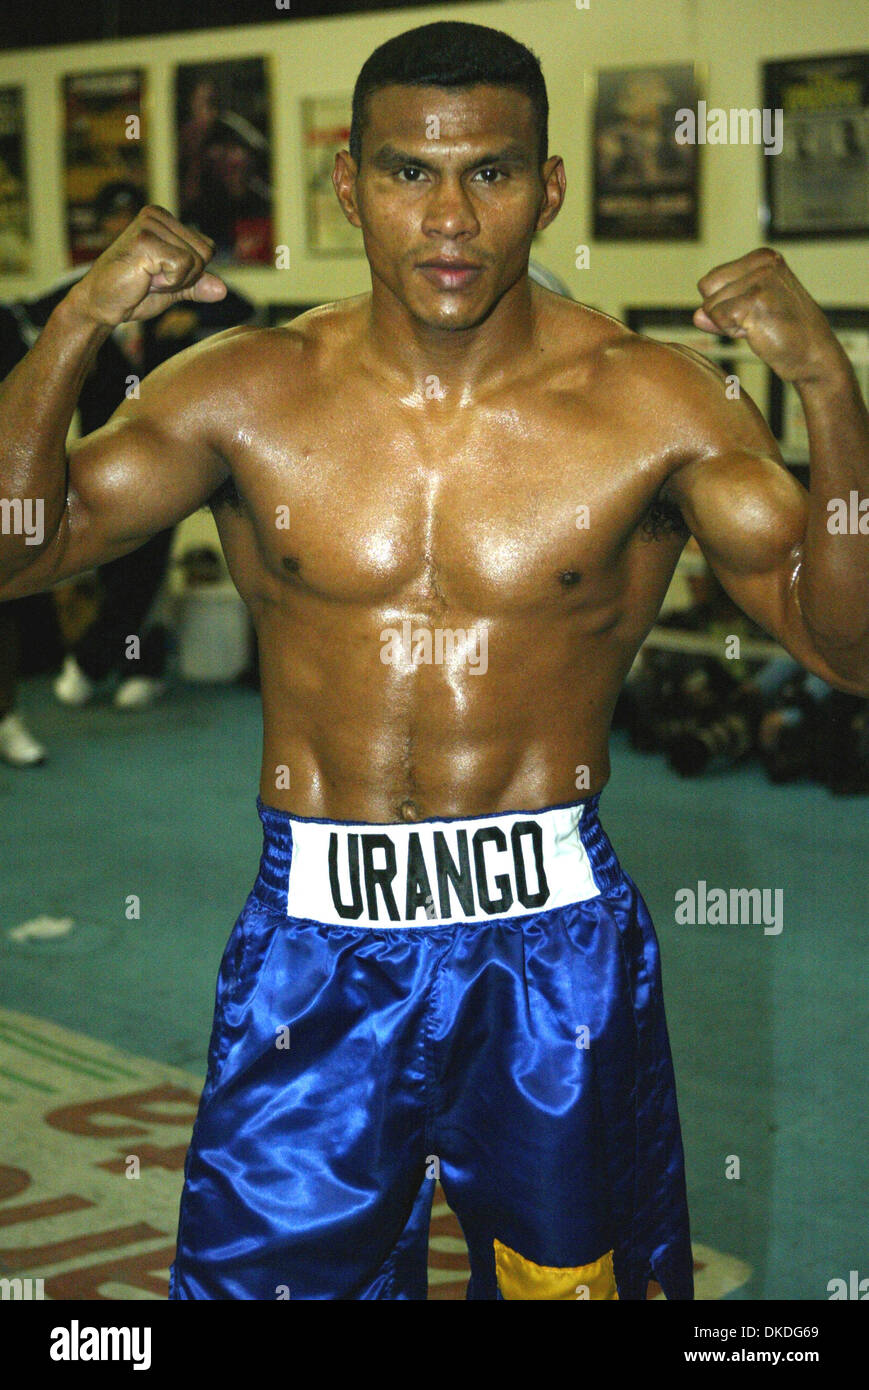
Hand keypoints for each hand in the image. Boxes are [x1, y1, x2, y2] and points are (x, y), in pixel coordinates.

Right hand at [67, 205, 226, 326]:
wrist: (100, 304)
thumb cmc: (133, 293)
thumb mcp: (173, 288)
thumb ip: (197, 285)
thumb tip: (223, 290)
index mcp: (165, 219)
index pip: (207, 248)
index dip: (192, 273)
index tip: (162, 275)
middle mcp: (157, 214)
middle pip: (206, 253)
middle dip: (186, 277)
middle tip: (153, 278)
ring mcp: (150, 224)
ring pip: (196, 261)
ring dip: (175, 281)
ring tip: (146, 277)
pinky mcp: (145, 240)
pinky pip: (183, 266)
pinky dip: (169, 283)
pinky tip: (144, 278)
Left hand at [693, 248, 845, 384]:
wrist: (813, 355)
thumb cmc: (784, 333)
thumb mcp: (749, 311)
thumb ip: (720, 308)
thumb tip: (697, 316)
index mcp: (762, 257)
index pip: (711, 280)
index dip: (724, 304)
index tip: (754, 312)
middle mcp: (762, 262)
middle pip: (707, 289)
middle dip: (723, 312)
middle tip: (757, 321)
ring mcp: (761, 280)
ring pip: (710, 306)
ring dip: (730, 324)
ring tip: (760, 326)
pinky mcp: (756, 300)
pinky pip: (717, 319)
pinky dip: (733, 332)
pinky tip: (758, 332)